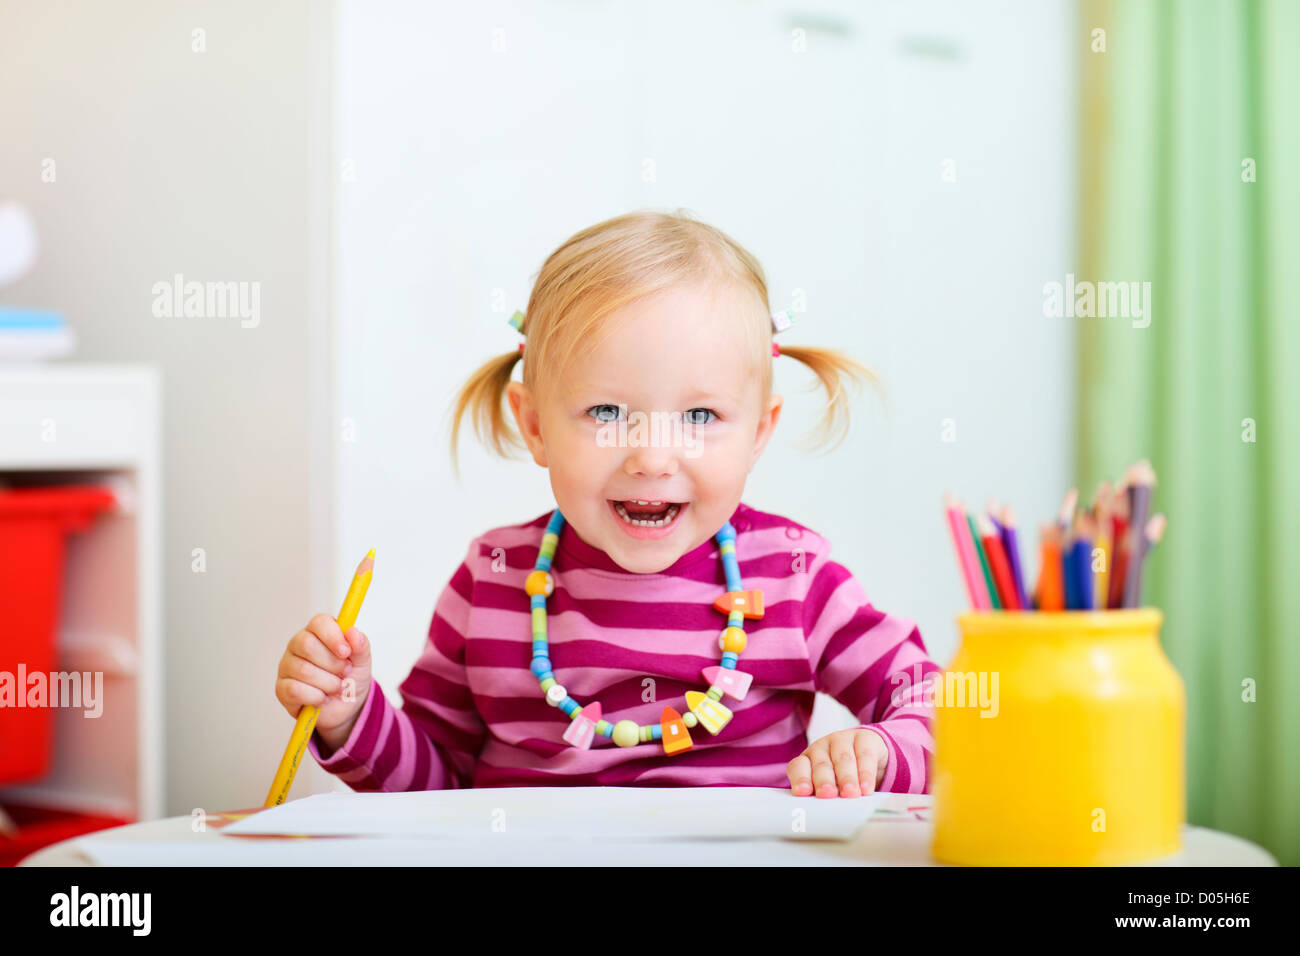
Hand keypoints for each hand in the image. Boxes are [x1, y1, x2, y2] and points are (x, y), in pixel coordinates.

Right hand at [275, 613, 372, 752]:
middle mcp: (298, 644)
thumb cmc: (351, 676)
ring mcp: (287, 666)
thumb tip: (353, 632)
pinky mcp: (282, 688)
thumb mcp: (362, 661)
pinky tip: (323, 697)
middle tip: (345, 672)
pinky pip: (295, 690)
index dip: (333, 637)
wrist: (346, 706)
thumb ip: (360, 645)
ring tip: (337, 687)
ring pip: (303, 671)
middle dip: (333, 664)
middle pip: (307, 645)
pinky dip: (316, 697)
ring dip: (328, 683)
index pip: (319, 623)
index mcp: (318, 632)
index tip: (346, 652)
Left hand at [787, 728, 887, 797]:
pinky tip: (866, 788)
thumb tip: (819, 816)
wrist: (871, 753)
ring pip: (842, 758)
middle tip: (827, 794)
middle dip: (823, 780)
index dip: (800, 779)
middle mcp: (821, 748)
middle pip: (821, 764)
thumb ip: (823, 798)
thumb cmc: (842, 777)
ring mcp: (842, 740)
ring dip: (846, 777)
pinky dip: (866, 773)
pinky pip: (864, 755)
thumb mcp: (830, 787)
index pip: (798, 767)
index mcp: (807, 760)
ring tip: (850, 793)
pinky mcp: (863, 738)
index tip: (803, 792)